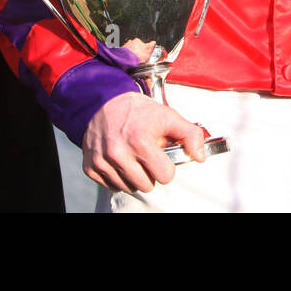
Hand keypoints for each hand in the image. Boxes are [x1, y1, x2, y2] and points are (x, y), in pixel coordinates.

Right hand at [81, 91, 206, 192]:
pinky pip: (110, 186)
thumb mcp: (169, 116)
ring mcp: (102, 161)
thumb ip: (190, 135)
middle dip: (151, 173)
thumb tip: (200, 157)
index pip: (165, 176)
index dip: (167, 167)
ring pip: (128, 188)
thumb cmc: (139, 112)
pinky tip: (120, 160)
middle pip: (146, 186)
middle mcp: (118, 153)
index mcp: (140, 141)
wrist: (104, 103)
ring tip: (133, 157)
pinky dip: (117, 177)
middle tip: (147, 156)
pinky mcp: (90, 166)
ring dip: (134, 176)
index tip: (162, 157)